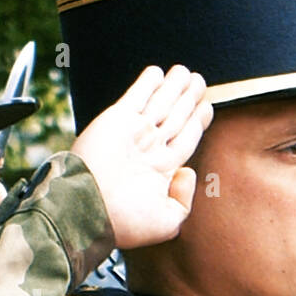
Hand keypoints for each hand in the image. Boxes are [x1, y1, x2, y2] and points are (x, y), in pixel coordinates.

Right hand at [71, 64, 212, 250]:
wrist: (88, 209)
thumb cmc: (124, 222)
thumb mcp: (167, 222)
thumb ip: (184, 200)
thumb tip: (188, 172)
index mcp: (160, 170)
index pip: (185, 139)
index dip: (198, 121)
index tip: (207, 106)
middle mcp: (148, 149)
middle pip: (176, 117)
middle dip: (189, 99)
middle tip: (200, 82)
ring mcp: (133, 133)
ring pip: (160, 103)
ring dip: (174, 87)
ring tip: (187, 73)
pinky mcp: (116, 119)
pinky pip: (136, 96)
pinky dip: (147, 83)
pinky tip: (158, 73)